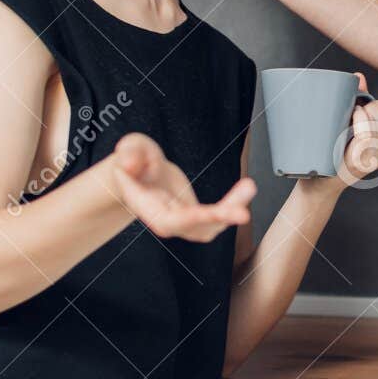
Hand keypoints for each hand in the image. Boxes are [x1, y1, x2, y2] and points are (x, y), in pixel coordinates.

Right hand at [109, 132, 255, 241]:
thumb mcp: (129, 149)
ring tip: (248, 186)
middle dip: (219, 221)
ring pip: (210, 226)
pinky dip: (233, 204)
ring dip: (232, 210)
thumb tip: (129, 164)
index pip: (170, 220)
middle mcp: (165, 219)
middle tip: (244, 213)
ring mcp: (181, 220)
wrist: (137, 172)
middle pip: (194, 229)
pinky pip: (217, 217)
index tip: (212, 214)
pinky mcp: (194, 214)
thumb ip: (129, 154)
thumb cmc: (133, 159)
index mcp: (147, 206)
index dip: (192, 220)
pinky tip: (246, 188)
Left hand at [334, 73, 377, 189]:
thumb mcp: (352, 125)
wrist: (320, 183)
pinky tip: (345, 139)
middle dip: (360, 111)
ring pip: (370, 119)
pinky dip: (353, 130)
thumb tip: (358, 77)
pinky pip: (364, 135)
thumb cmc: (335, 152)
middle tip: (346, 125)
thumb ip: (359, 101)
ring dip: (354, 120)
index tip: (354, 114)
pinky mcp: (366, 162)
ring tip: (344, 134)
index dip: (368, 104)